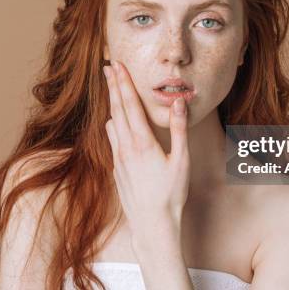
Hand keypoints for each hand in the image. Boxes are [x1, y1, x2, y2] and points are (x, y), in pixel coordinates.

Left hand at [103, 60, 189, 235]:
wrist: (152, 223)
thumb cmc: (171, 194)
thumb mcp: (181, 160)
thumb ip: (179, 129)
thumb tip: (179, 102)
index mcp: (142, 142)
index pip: (130, 104)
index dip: (123, 83)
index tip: (117, 66)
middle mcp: (125, 147)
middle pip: (116, 108)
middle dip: (112, 85)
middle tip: (107, 66)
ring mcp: (118, 158)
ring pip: (111, 123)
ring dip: (112, 104)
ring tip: (112, 89)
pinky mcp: (115, 168)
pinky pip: (112, 139)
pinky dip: (114, 124)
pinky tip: (116, 122)